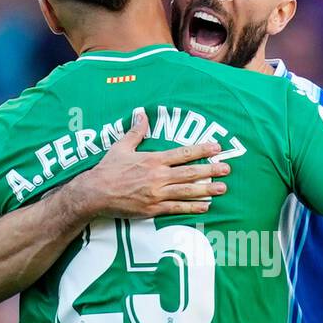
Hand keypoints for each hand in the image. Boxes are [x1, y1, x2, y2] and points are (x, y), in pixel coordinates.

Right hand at [72, 108, 230, 218]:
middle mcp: (158, 176)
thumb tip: (142, 114)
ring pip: (187, 191)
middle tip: (227, 169)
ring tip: (222, 188)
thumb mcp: (121, 146)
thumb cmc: (107, 169)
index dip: (201, 150)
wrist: (95, 193)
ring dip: (207, 189)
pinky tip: (206, 206)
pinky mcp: (153, 208)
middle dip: (210, 170)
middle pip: (190, 173)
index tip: (216, 147)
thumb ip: (136, 131)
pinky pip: (177, 208)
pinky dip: (192, 208)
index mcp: (153, 160)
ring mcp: (157, 194)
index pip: (182, 153)